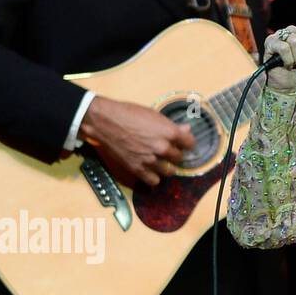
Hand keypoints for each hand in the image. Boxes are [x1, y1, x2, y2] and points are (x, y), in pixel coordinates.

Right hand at [78, 98, 195, 186]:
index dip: (187, 143)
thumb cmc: (128, 114)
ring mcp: (151, 161)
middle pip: (179, 158)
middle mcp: (163, 148)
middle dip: (175, 154)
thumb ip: (171, 126)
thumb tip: (186, 130)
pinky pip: (154, 181)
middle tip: (167, 150)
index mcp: (169, 133)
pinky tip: (150, 170)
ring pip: (169, 171)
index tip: (183, 143)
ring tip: (159, 160)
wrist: (105, 122)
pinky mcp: (138, 169)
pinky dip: (154, 177)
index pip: (190, 144)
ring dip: (166, 166)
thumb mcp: (153, 115)